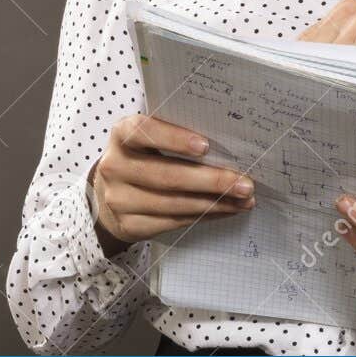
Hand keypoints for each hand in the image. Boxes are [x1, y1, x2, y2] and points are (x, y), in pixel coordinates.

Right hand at [90, 114, 254, 252]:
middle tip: (245, 183)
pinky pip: (172, 221)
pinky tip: (225, 210)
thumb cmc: (143, 155)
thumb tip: (229, 143)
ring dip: (214, 203)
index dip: (174, 138)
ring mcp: (119, 199)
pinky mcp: (128, 225)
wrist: (110, 192)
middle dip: (211, 180)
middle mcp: (115, 166)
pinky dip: (203, 216)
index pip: (144, 131)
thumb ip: (176, 134)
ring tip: (243, 199)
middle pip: (167, 176)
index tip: (206, 146)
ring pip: (173, 203)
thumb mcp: (150, 138)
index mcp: (122, 134)